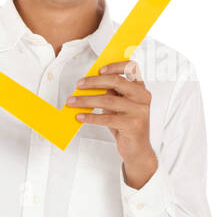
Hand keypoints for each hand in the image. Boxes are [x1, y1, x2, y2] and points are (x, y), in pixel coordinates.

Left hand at [69, 60, 156, 188]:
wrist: (138, 149)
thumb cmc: (126, 125)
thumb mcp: (120, 106)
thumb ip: (111, 93)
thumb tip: (89, 84)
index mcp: (140, 89)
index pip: (131, 68)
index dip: (115, 66)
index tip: (99, 70)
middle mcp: (142, 97)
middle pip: (117, 82)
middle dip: (94, 82)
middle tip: (79, 85)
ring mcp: (139, 111)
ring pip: (108, 100)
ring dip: (86, 100)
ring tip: (73, 102)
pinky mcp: (133, 125)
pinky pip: (107, 118)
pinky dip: (91, 117)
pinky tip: (81, 117)